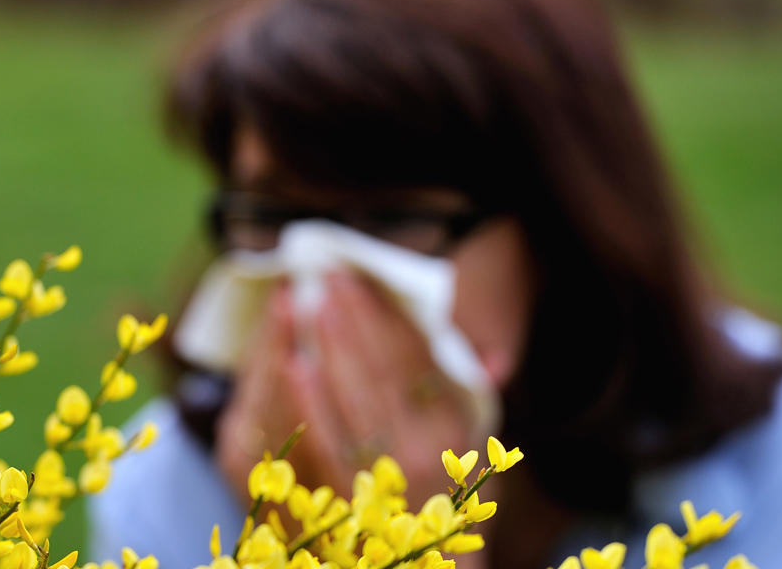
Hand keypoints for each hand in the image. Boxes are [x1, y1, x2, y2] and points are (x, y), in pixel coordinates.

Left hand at [215, 271, 474, 511]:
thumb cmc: (442, 509)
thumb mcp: (469, 454)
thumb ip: (468, 401)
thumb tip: (491, 356)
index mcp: (453, 431)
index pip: (418, 356)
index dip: (387, 312)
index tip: (362, 275)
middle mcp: (421, 452)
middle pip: (378, 370)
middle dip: (349, 316)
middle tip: (323, 274)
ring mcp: (379, 478)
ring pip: (347, 397)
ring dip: (322, 345)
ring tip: (299, 302)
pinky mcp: (338, 498)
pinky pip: (321, 440)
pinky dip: (304, 397)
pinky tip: (290, 362)